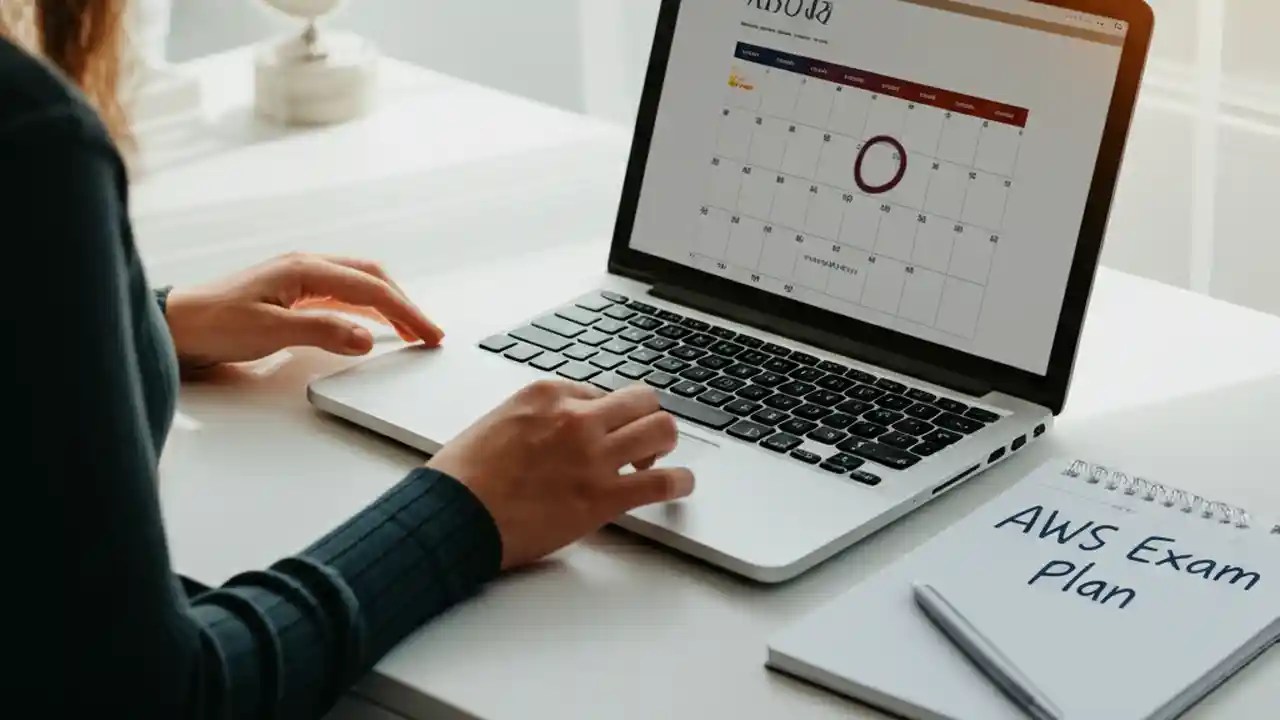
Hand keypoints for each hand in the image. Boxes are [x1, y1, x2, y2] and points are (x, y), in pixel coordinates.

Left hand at [164, 253, 442, 367]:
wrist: (176, 326)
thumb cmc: (213, 323)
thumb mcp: (270, 331)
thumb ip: (322, 332)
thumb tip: (367, 337)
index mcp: (304, 268)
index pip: (371, 288)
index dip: (405, 312)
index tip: (428, 334)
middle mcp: (306, 267)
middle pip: (372, 278)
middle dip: (404, 304)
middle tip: (427, 332)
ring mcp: (299, 279)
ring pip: (359, 284)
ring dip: (388, 305)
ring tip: (410, 330)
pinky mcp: (292, 294)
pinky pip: (342, 296)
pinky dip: (366, 309)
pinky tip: (373, 325)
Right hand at [428, 380, 694, 570]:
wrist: (452, 516)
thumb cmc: (463, 478)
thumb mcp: (498, 423)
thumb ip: (537, 420)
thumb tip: (559, 432)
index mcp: (547, 394)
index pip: (601, 392)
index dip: (607, 416)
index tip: (604, 432)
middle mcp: (576, 417)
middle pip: (641, 400)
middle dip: (645, 418)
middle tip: (641, 441)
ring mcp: (593, 455)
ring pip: (661, 430)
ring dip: (665, 445)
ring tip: (658, 462)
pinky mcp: (603, 495)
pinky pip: (662, 481)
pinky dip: (680, 482)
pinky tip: (681, 485)